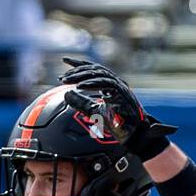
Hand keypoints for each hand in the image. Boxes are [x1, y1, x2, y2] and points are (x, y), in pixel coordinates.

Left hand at [60, 58, 176, 159]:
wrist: (133, 135)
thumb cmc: (117, 123)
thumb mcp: (94, 111)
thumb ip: (81, 102)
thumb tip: (65, 94)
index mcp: (109, 84)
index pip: (93, 69)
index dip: (79, 64)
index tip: (65, 60)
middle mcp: (115, 82)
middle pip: (95, 69)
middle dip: (77, 70)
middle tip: (62, 77)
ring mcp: (120, 86)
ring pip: (99, 74)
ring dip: (81, 76)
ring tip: (67, 81)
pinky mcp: (122, 93)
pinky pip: (105, 83)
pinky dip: (91, 84)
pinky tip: (79, 87)